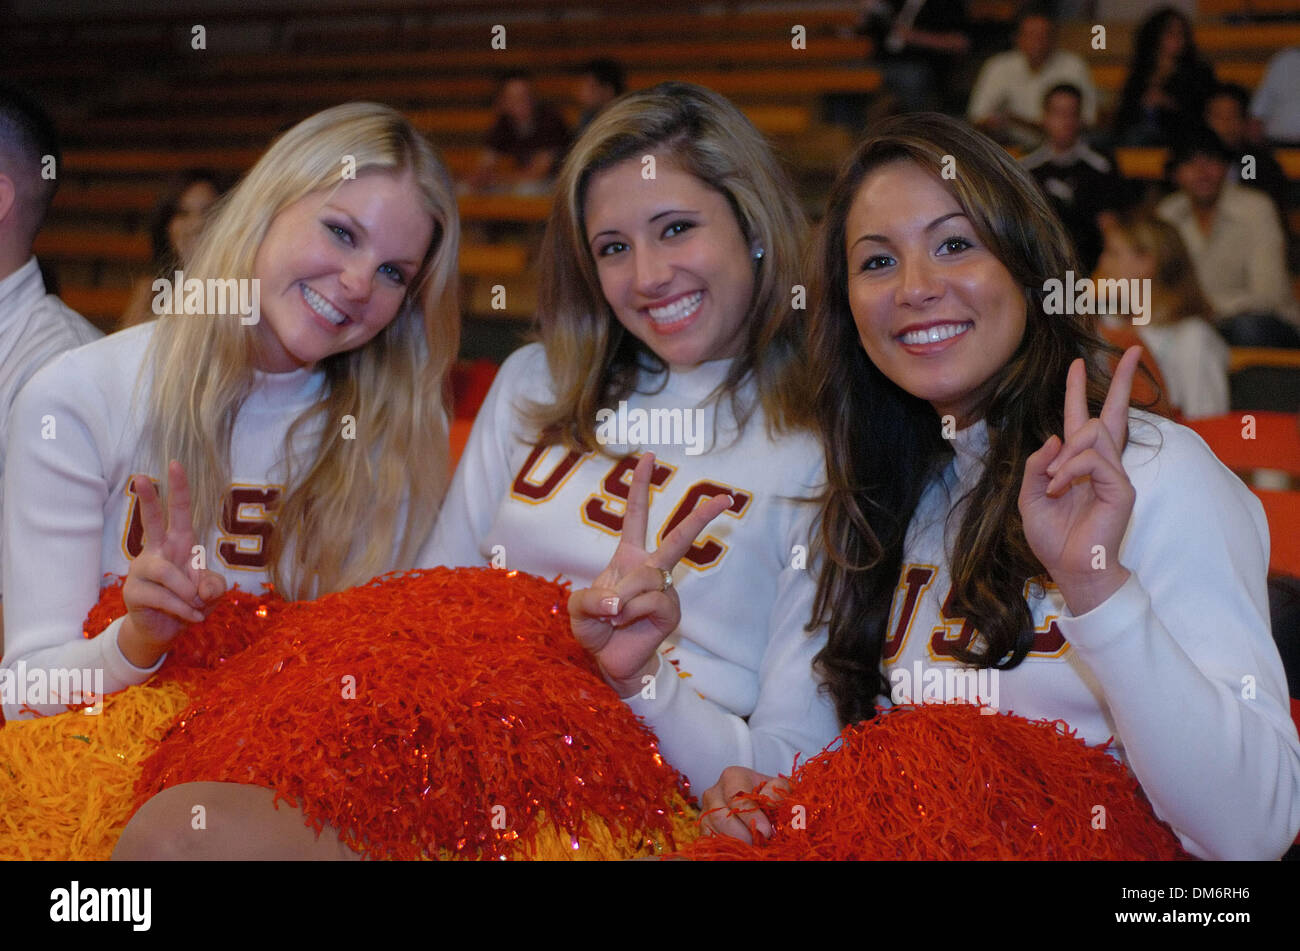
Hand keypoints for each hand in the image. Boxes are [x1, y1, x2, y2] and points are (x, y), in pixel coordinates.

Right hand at [119, 461, 226, 666]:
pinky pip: (165, 598)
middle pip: (151, 522)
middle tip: (141, 476)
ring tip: (196, 606)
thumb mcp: (211, 593)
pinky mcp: (133, 591)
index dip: (178, 490)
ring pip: (167, 574)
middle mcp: (156, 551)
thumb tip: (201, 589)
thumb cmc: (190, 602)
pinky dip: (185, 610)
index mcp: (178, 544)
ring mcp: (141, 570)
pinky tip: (191, 617)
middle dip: (148, 499)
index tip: (175, 464)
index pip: (179, 513)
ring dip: (188, 595)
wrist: (166, 630)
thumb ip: (214, 586)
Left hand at [568, 452, 732, 697]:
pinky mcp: (671, 612)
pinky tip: (624, 623)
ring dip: (620, 599)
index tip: (648, 456)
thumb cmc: (596, 629)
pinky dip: (629, 612)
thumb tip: (618, 601)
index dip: (640, 486)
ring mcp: (665, 590)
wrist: (611, 662)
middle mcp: (652, 568)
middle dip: (702, 516)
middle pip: (679, 537)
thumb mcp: (579, 607)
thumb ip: (591, 598)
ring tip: (612, 616)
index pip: (637, 515)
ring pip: (645, 578)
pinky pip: (649, 600)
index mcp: (629, 557)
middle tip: (725, 499)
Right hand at [700, 766, 789, 843]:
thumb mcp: (777, 787)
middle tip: (758, 843)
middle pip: (720, 816)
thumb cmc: (765, 794)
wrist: (754, 801)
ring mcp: (705, 811)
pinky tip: (739, 849)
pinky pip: (708, 840)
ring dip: (733, 842)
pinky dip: (724, 847)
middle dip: (741, 833)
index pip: (737, 798)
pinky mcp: (702, 828)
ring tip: (751, 847)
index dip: (751, 816)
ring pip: (712, 830)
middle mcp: (714, 793)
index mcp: (732, 777)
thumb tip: (769, 801)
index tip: (766, 830)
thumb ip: (777, 790)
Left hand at [1019, 347, 1140, 615]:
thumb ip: (1037, 465)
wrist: (1070, 569)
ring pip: (1093, 433)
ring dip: (1064, 456)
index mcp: (1078, 464)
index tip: (1081, 363)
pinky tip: (1059, 489)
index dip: (1079, 391)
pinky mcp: (1122, 486)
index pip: (1083, 420)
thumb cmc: (1053, 538)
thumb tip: (1054, 437)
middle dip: (1123, 380)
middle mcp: (1100, 464)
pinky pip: (1092, 459)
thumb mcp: (1030, 497)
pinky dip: (1069, 471)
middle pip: (1112, 413)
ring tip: (1053, 483)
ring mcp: (1115, 474)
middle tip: (1135, 350)